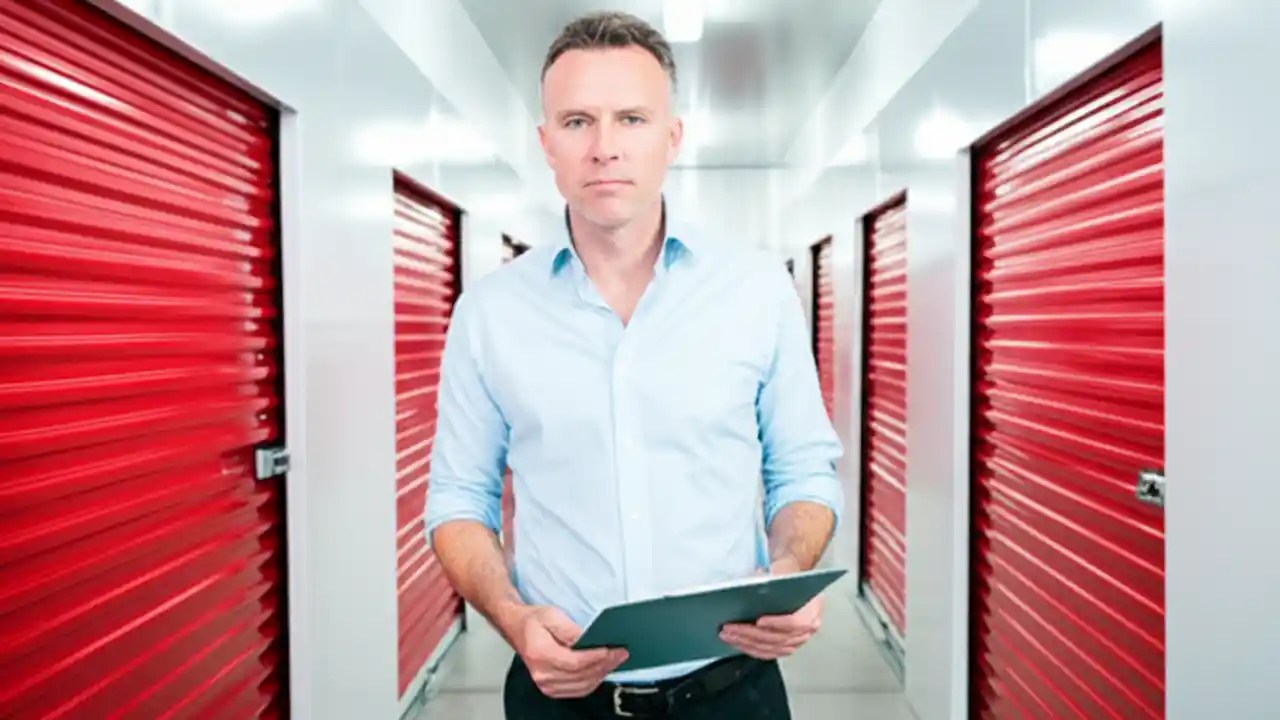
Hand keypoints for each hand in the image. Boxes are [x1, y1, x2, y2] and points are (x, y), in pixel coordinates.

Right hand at [509, 605, 628, 698]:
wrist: (516, 627)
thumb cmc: (532, 620)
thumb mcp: (552, 615)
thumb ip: (570, 630)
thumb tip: (588, 641)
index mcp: (540, 654)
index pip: (574, 662)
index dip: (596, 658)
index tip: (613, 650)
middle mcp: (542, 673)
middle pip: (581, 675)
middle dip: (605, 664)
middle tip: (621, 653)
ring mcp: (545, 683)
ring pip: (582, 685)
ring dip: (601, 673)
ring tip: (615, 660)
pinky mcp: (551, 688)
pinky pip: (578, 690)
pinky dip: (593, 681)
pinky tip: (602, 669)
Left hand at [718, 561, 823, 659]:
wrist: (794, 581)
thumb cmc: (788, 575)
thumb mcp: (783, 570)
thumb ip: (772, 577)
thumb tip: (752, 584)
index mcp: (812, 608)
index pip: (795, 622)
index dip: (776, 623)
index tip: (758, 621)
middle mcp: (809, 628)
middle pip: (779, 638)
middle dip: (751, 634)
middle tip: (730, 628)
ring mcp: (798, 640)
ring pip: (772, 648)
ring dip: (747, 643)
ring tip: (728, 635)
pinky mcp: (786, 646)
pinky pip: (769, 653)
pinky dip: (751, 649)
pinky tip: (737, 642)